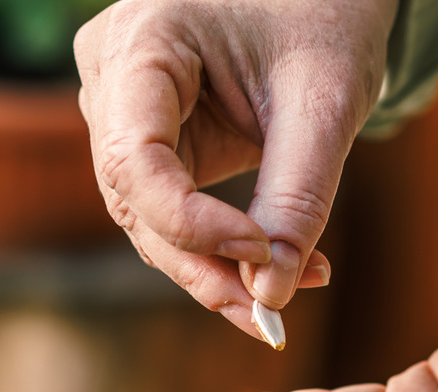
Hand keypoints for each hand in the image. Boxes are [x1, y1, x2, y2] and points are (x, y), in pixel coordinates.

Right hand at [74, 0, 395, 339]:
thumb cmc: (326, 8)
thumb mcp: (326, 97)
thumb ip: (298, 193)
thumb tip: (268, 293)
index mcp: (139, 42)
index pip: (132, 159)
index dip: (188, 222)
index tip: (260, 251)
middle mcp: (111, 77)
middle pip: (135, 199)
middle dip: (203, 263)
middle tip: (269, 316)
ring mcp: (122, 110)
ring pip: (147, 216)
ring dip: (213, 266)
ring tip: (286, 293)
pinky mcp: (149, 138)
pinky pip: (169, 207)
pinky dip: (219, 244)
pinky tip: (277, 266)